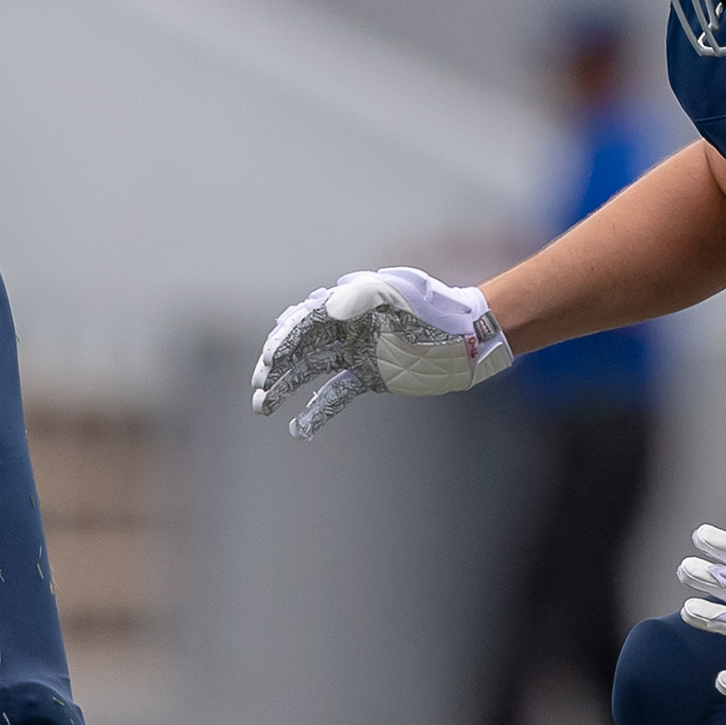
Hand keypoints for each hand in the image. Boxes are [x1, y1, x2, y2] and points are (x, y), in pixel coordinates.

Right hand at [251, 268, 513, 438]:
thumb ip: (361, 295)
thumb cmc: (433, 307)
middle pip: (299, 347)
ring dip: (285, 388)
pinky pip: (335, 395)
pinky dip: (315, 411)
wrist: (466, 335)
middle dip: (275, 366)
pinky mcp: (369, 377)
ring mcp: (355, 354)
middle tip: (259, 388)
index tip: (271, 360)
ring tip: (261, 407)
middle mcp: (345, 329)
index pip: (304, 321)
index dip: (284, 339)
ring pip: (310, 371)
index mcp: (348, 304)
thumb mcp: (400, 293)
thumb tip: (324, 306)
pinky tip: (297, 431)